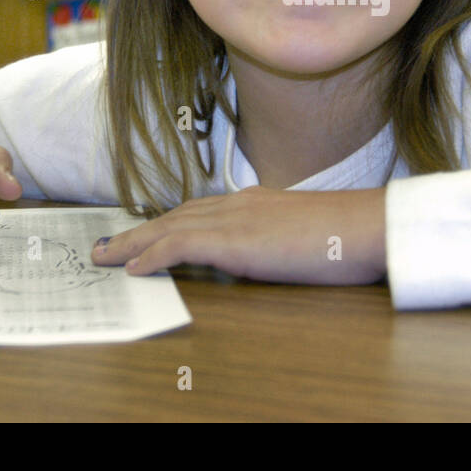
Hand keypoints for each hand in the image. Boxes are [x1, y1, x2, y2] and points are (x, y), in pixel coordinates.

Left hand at [91, 186, 386, 284]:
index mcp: (255, 202)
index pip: (199, 210)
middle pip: (175, 216)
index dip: (167, 222)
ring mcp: (235, 218)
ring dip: (132, 243)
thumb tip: (265, 255)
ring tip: (105, 256)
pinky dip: (152, 255)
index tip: (144, 233)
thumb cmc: (347, 236)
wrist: (365, 227)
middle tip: (107, 245)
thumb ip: (278, 239)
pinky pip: (179, 246)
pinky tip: (133, 268)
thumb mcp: (304, 234)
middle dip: (138, 231)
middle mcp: (239, 204)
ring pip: (169, 228)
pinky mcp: (234, 240)